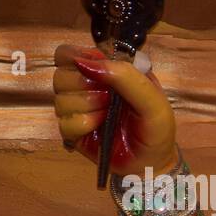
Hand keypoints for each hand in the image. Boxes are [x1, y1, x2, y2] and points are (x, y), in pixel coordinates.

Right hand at [52, 43, 176, 176]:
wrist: (152, 163)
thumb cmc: (157, 128)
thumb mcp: (153, 100)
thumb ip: (125, 76)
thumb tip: (84, 62)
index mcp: (106, 71)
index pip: (70, 53)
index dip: (77, 58)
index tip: (96, 72)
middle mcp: (87, 87)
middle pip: (61, 73)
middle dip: (85, 85)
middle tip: (108, 99)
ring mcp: (78, 109)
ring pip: (59, 97)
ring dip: (86, 106)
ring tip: (106, 114)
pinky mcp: (73, 130)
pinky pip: (62, 122)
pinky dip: (81, 125)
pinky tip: (97, 128)